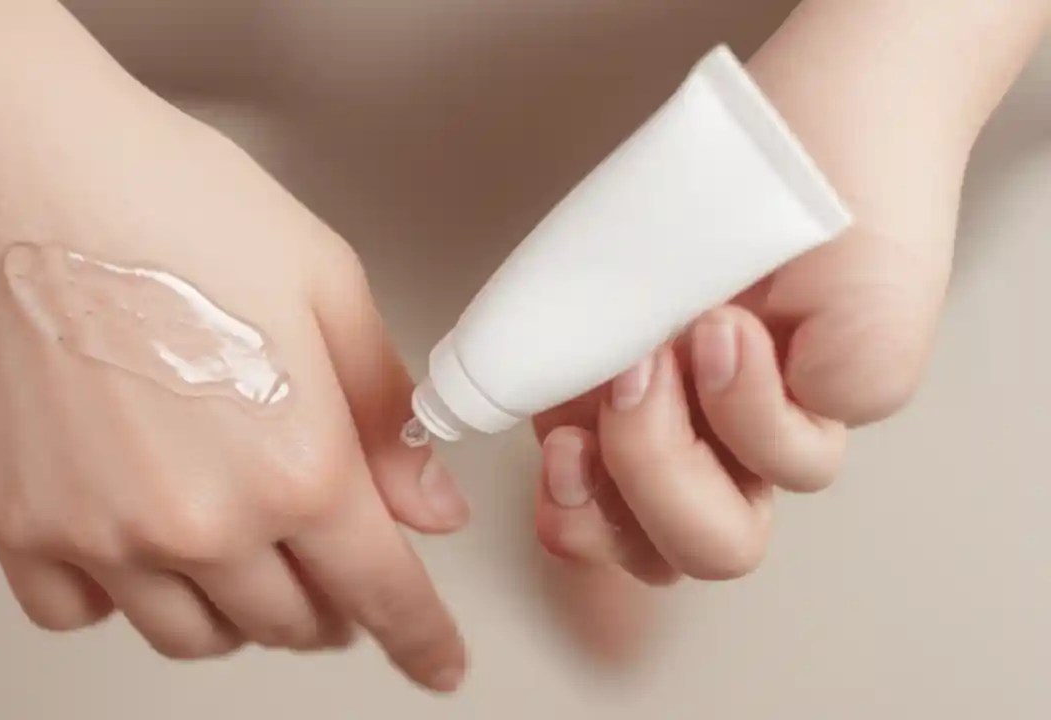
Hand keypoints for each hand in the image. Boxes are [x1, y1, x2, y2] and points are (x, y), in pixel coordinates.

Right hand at [0, 102, 469, 690]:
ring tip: (240, 547)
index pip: (383, 593)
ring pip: (194, 636)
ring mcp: (104, 535)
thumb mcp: (327, 289)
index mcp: (299, 467)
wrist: (27, 173)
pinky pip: (82, 613)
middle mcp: (203, 522)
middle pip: (295, 624)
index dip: (421, 639)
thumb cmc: (172, 205)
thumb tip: (429, 507)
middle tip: (329, 557)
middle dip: (331, 604)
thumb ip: (388, 416)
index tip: (435, 663)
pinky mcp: (21, 525)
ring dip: (238, 610)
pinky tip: (137, 536)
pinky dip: (122, 595)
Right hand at [530, 42, 964, 582]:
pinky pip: (792, 456)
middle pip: (669, 561)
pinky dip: (745, 394)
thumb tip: (498, 417)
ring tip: (675, 345)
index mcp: (639, 431)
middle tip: (620, 390)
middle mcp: (712, 450)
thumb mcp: (584, 291)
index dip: (572, 526)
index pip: (604, 538)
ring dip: (671, 449)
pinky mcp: (852, 400)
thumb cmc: (687, 202)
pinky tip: (734, 323)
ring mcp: (783, 435)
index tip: (559, 447)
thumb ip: (545, 362)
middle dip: (628, 489)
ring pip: (729, 544)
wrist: (789, 129)